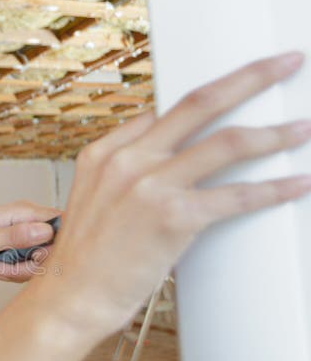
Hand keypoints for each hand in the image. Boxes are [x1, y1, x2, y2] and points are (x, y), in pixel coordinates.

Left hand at [0, 201, 60, 282]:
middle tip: (2, 270)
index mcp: (23, 211)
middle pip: (53, 247)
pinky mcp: (25, 246)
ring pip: (42, 261)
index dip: (55, 246)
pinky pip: (31, 265)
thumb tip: (47, 231)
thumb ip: (15, 236)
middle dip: (30, 266)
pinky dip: (14, 273)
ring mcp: (29, 234)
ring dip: (18, 272)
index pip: (59, 223)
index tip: (33, 259)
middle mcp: (30, 220)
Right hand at [36, 51, 310, 338]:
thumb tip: (169, 160)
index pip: (164, 111)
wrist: (72, 297)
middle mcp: (127, 159)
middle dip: (251, 78)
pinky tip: (297, 183)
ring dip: (275, 134)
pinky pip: (236, 195)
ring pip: (227, 143)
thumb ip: (125, 174)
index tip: (235, 90)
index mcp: (104, 153)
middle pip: (200, 103)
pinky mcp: (173, 216)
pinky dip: (274, 189)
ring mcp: (149, 185)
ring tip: (301, 128)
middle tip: (284, 63)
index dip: (207, 99)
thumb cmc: (85, 260)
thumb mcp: (92, 201)